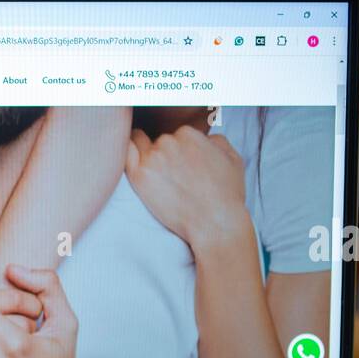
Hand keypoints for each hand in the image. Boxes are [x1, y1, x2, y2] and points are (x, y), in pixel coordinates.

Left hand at [125, 126, 248, 253]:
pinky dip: (128, 156)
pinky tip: (136, 167)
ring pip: (139, 145)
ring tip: (154, 175)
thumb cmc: (226, 195)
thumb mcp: (233, 158)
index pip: (177, 136)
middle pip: (158, 141)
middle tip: (171, 176)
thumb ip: (215, 141)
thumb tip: (204, 139)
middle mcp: (169, 141)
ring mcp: (153, 157)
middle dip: (163, 154)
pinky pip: (125, 155)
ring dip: (144, 156)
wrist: (214, 223)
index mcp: (189, 134)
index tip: (181, 166)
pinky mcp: (139, 175)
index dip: (179, 151)